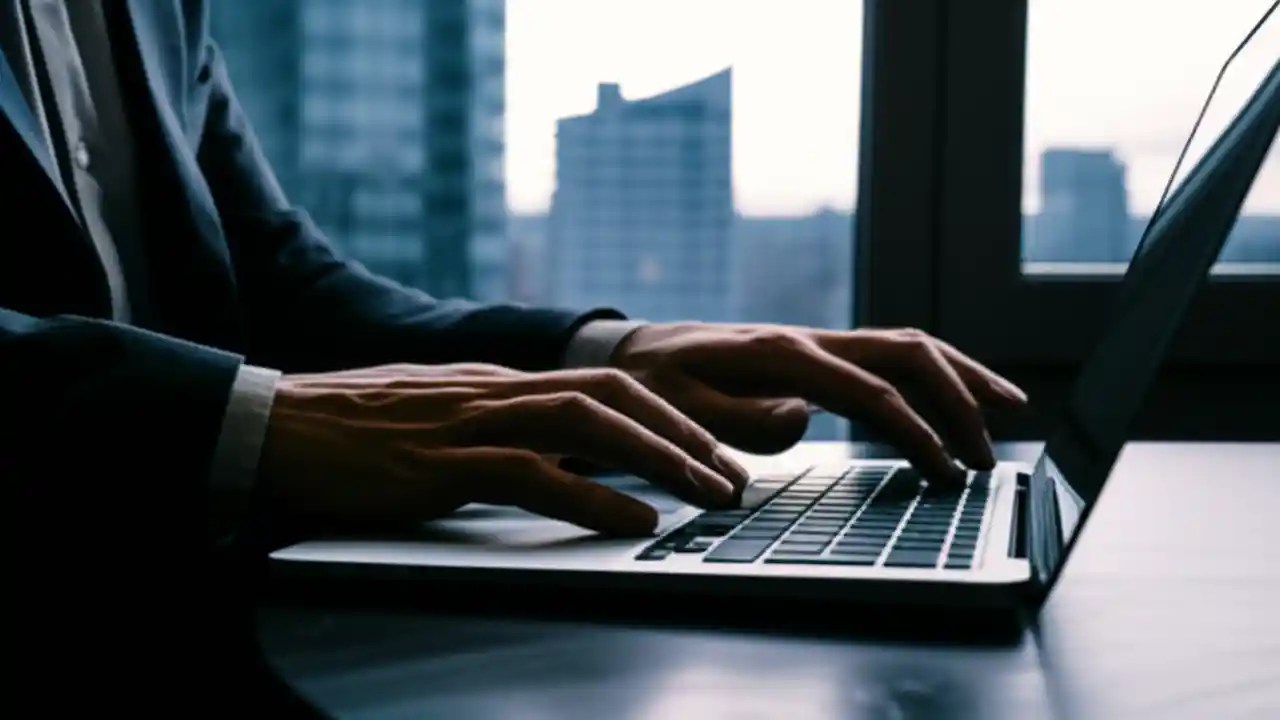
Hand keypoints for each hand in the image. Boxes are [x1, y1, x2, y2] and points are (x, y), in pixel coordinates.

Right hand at [258, 364, 750, 536]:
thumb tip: (560, 455)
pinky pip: (531, 475)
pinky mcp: (440, 464)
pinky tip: (630, 522)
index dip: (666, 415)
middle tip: (733, 474)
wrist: (274, 424)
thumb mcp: (444, 419)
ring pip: (586, 424)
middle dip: (682, 433)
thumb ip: (501, 428)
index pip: (604, 384)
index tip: (711, 450)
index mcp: (501, 381)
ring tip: (707, 494)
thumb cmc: (356, 428)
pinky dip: (590, 498)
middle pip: (612, 394)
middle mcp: (497, 391)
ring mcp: (470, 422)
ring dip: (657, 459)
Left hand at [612, 324, 1027, 481]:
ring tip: (1007, 411)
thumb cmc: (653, 385)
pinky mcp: (817, 357)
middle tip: (990, 453)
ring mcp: (817, 344)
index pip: (871, 391)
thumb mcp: (678, 408)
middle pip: (908, 353)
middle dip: (959, 398)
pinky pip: (887, 359)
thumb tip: (803, 417)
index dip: (916, 431)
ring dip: (960, 377)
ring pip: (907, 347)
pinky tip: (952, 402)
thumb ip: (737, 418)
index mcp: (782, 354)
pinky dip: (930, 377)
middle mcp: (809, 341)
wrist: (632, 352)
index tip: (947, 472)